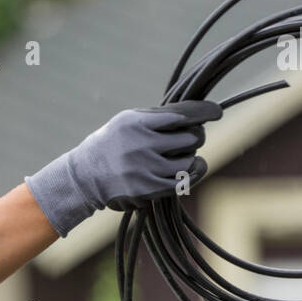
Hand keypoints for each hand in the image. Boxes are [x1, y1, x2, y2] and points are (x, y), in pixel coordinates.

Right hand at [24, 100, 221, 237]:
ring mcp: (145, 168)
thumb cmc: (112, 144)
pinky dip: (192, 173)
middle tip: (190, 138)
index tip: (216, 112)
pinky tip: (193, 168)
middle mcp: (141, 144)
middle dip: (195, 137)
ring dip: (192, 156)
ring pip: (189, 160)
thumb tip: (196, 114)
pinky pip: (183, 180)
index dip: (204, 112)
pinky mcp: (148, 189)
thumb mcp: (127, 121)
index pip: (180, 114)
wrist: (85, 176)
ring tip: (185, 155)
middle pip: (190, 138)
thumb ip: (158, 117)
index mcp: (137, 122)